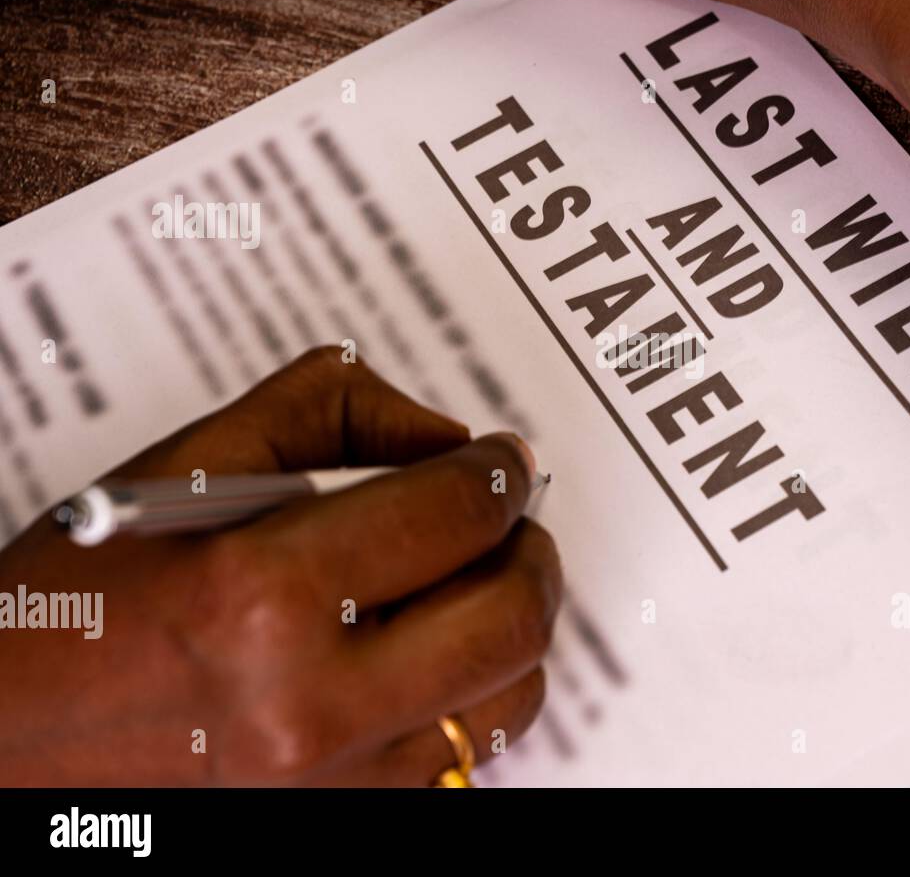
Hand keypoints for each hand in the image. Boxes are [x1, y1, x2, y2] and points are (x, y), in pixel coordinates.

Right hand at [0, 347, 560, 784]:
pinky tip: (433, 658)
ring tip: (479, 587)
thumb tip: (444, 437)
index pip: (453, 515)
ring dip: (515, 629)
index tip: (502, 460)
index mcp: (259, 593)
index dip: (498, 472)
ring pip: (506, 698)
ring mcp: (328, 781)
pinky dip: (469, 698)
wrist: (4, 742)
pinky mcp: (337, 821)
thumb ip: (328, 415)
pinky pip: (461, 759)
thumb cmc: (73, 606)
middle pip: (507, 616)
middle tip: (512, 520)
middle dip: (530, 549)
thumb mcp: (184, 470)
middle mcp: (304, 702)